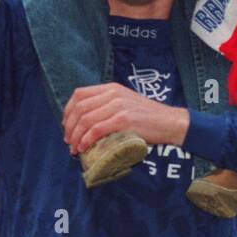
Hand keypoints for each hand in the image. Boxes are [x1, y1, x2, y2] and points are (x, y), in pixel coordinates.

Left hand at [62, 83, 189, 155]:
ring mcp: (118, 106)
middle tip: (68, 141)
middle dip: (69, 127)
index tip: (66, 125)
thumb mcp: (125, 102)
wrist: (170, 122)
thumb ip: (107, 105)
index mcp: (111, 88)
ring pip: (86, 120)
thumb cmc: (147, 116)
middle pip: (79, 108)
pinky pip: (97, 129)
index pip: (80, 94)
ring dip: (76, 136)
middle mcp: (112, 94)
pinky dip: (86, 140)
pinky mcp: (124, 120)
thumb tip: (85, 121)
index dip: (68, 110)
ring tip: (74, 148)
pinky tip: (84, 147)